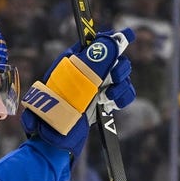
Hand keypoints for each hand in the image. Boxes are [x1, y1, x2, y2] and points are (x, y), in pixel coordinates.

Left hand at [21, 29, 135, 154]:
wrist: (53, 143)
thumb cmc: (54, 115)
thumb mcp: (72, 86)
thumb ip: (92, 64)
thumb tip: (111, 42)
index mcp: (70, 64)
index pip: (92, 43)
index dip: (108, 40)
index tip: (126, 37)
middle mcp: (84, 73)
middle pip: (112, 56)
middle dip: (118, 65)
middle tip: (113, 78)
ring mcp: (95, 88)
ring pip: (121, 74)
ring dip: (121, 82)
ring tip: (108, 98)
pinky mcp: (104, 102)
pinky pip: (123, 92)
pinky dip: (123, 96)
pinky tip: (112, 103)